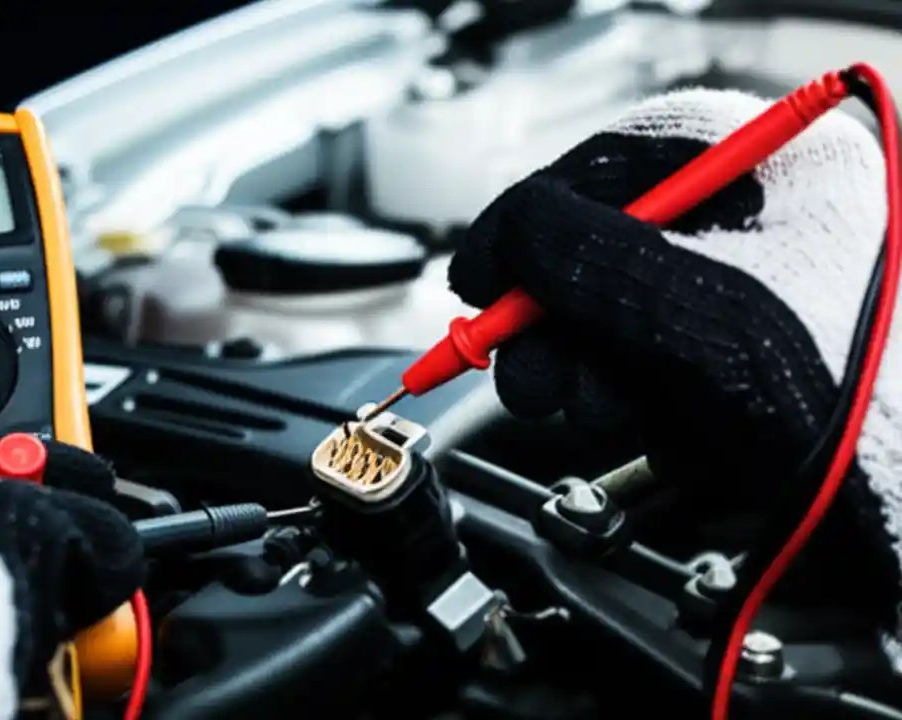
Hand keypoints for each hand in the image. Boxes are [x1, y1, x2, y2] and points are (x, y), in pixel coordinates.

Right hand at [448, 89, 898, 619]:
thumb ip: (579, 258)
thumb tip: (500, 236)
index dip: (532, 217)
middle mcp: (769, 223)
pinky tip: (652, 430)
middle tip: (523, 369)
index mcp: (779, 168)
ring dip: (586, 370)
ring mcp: (762, 300)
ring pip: (627, 320)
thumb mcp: (695, 312)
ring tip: (589, 408)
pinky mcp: (756, 371)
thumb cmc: (852, 404)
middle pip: (610, 248)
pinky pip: (661, 371)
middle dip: (551, 319)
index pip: (619, 158)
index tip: (480, 275)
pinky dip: (638, 405)